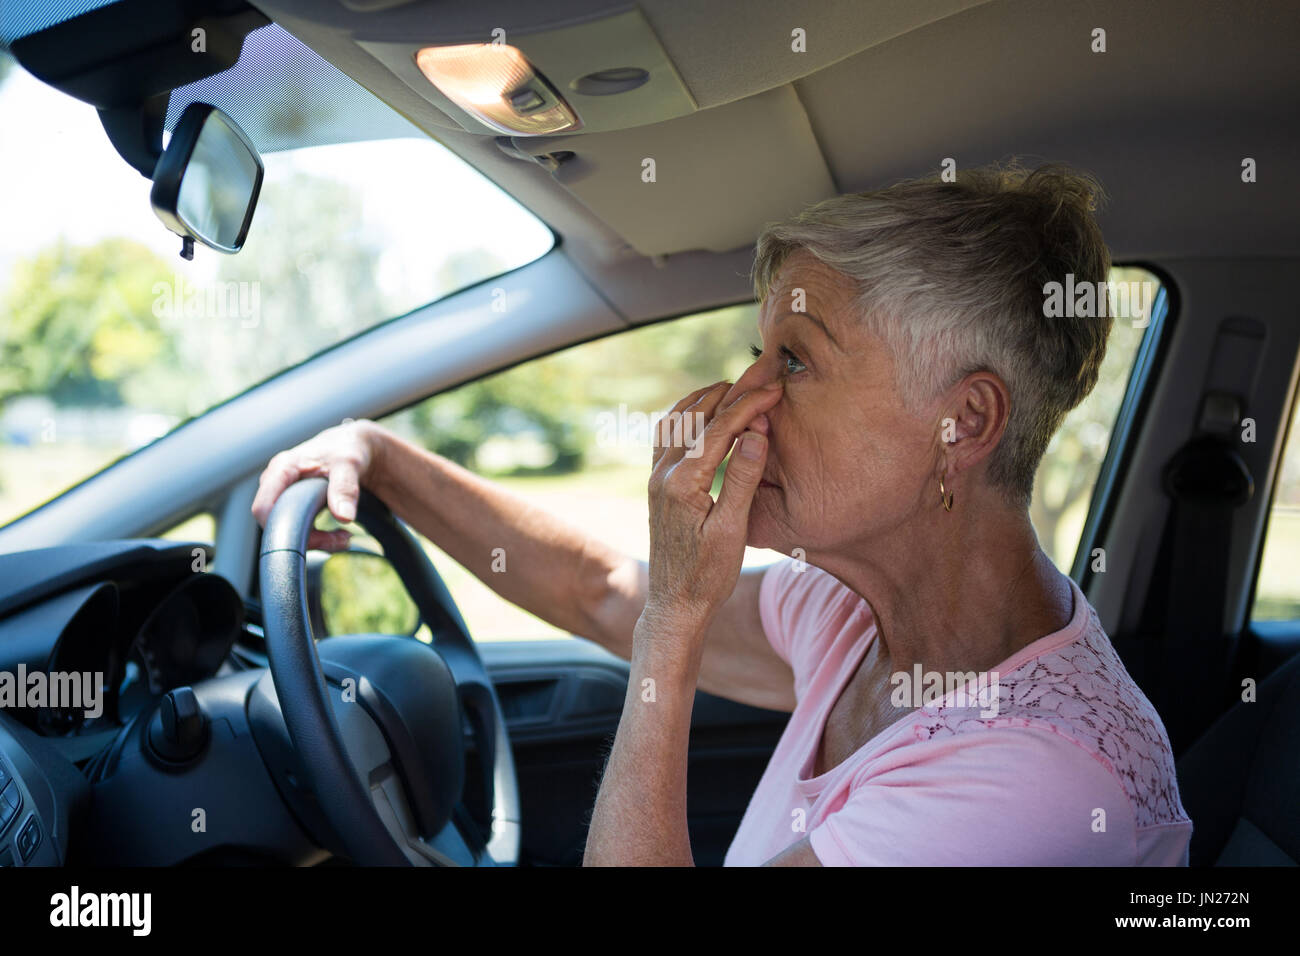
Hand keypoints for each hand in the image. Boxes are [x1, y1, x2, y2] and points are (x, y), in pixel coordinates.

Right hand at [251, 419, 383, 550]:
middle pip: (275, 524)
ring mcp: (284, 495)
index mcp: (283, 468)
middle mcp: (278, 483)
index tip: (318, 538)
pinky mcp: (295, 505)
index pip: (264, 507)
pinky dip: (320, 538)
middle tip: (339, 539)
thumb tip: (344, 517)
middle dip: (307, 538)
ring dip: (317, 541)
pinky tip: (340, 535)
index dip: (282, 529)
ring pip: (288, 530)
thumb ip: (345, 488)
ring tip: (344, 537)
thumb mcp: (349, 463)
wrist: (352, 444)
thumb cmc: (346, 447)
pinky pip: (299, 529)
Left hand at [643, 380, 782, 632]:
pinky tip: (699, 414)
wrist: (675, 606)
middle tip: (759, 379)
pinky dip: (684, 416)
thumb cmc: (707, 576)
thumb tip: (756, 432)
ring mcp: (654, 478)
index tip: (774, 389)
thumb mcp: (733, 530)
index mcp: (683, 483)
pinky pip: (665, 437)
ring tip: (732, 386)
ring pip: (674, 421)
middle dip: (729, 393)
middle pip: (695, 416)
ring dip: (702, 399)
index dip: (749, 405)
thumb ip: (744, 479)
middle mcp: (662, 474)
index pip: (719, 429)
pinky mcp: (655, 486)